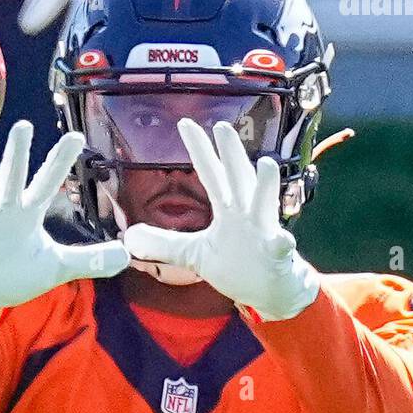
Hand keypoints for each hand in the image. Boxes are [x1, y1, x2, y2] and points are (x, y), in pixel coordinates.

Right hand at [0, 120, 128, 321]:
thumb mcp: (56, 267)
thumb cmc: (15, 274)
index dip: (60, 161)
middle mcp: (4, 211)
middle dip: (17, 154)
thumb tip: (127, 257)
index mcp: (27, 213)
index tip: (76, 136)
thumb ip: (89, 260)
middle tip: (23, 125)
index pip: (47, 182)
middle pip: (12, 178)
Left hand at [124, 119, 320, 321]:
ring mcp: (263, 232)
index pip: (210, 174)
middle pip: (237, 179)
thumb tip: (130, 237)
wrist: (270, 288)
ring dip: (265, 184)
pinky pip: (280, 247)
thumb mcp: (194, 254)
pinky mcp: (276, 255)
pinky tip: (281, 239)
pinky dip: (281, 243)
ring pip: (264, 204)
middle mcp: (246, 214)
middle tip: (223, 127)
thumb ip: (165, 243)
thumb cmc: (236, 265)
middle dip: (232, 154)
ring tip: (266, 163)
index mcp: (227, 210)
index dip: (199, 150)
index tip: (185, 124)